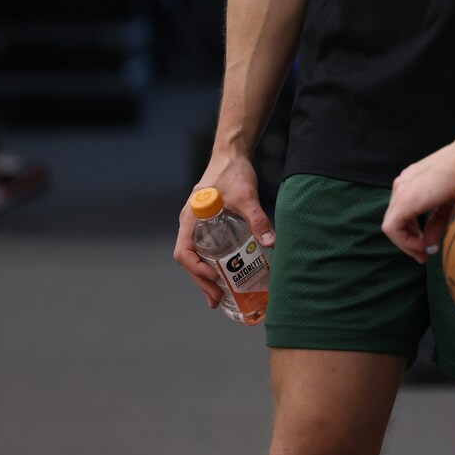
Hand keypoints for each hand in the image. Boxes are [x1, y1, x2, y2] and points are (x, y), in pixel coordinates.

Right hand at [173, 149, 273, 309]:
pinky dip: (210, 264)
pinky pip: (203, 249)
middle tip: (217, 301)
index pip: (184, 252)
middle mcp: (189, 224)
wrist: (232, 153)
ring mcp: (196, 224)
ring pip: (195, 257)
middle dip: (202, 282)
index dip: (196, 270)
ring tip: (220, 296)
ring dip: (205, 277)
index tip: (214, 278)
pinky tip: (224, 276)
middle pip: (189, 261)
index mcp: (191, 218)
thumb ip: (258, 219)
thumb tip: (271, 243)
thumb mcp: (247, 196)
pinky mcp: (206, 224)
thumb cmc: (234, 172)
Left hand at [383, 119, 454, 262]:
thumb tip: (427, 244)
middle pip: (395, 221)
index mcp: (410, 182)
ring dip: (405, 244)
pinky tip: (422, 246)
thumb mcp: (447, 204)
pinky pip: (393, 229)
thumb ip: (435, 223)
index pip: (402, 213)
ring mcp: (400, 192)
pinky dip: (404, 242)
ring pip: (391, 227)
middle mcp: (401, 185)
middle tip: (423, 255)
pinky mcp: (403, 201)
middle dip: (407, 241)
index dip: (411, 233)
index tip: (425, 245)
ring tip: (422, 253)